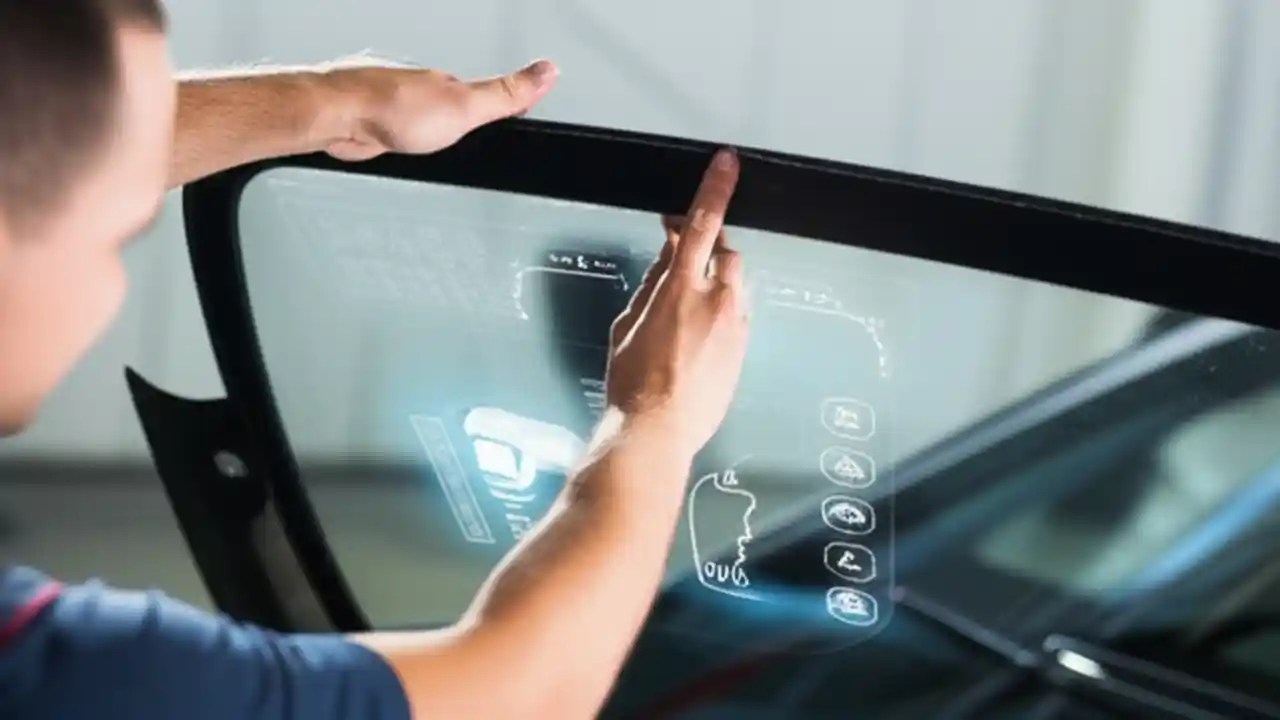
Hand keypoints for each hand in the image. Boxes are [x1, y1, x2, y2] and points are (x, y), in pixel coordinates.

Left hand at [321, 59, 558, 161]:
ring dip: (433, 123)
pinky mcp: (374, 121)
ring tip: (447, 136)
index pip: (490, 92)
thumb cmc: (391, 109)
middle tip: (487, 125)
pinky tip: (404, 141)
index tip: (526, 104)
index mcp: (448, 84)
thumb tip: (547, 71)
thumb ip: (506, 93)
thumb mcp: (466, 105)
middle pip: (456, 101)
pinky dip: (406, 133)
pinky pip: (399, 128)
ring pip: (424, 114)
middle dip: (469, 115)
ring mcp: (395, 104)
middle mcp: (421, 88)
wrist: (335, 117)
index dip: (509, 100)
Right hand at [605, 150, 747, 457]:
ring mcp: (735, 326)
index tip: (727, 162)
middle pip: (724, 252)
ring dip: (715, 281)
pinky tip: (698, 335)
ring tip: (687, 304)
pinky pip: (737, 315)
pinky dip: (722, 311)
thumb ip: (653, 282)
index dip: (716, 188)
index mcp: (681, 287)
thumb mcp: (628, 322)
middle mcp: (716, 301)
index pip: (703, 222)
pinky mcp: (743, 350)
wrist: (656, 430)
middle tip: (683, 254)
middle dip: (707, 247)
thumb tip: (670, 255)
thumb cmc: (632, 381)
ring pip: (734, 285)